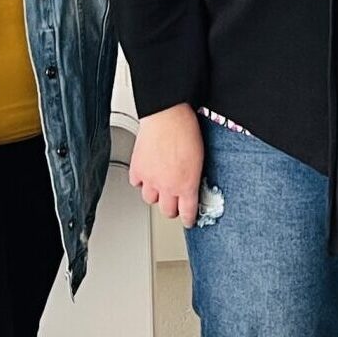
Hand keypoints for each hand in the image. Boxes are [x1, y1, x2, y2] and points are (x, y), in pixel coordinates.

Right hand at [130, 104, 202, 226]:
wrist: (167, 115)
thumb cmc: (186, 131)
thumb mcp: (200, 159)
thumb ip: (193, 177)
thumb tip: (192, 186)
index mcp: (187, 185)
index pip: (187, 213)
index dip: (188, 219)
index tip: (188, 220)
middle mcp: (167, 186)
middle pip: (167, 211)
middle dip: (172, 209)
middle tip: (174, 202)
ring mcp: (150, 179)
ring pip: (150, 200)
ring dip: (156, 195)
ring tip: (160, 186)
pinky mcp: (137, 169)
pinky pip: (137, 184)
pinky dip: (142, 180)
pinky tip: (147, 173)